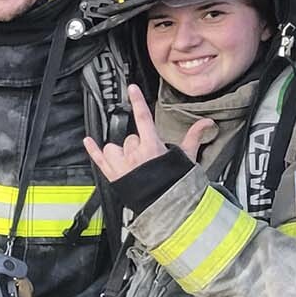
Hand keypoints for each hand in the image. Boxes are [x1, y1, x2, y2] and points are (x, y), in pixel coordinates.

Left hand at [83, 85, 214, 183]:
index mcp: (152, 148)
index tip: (131, 89)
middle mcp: (134, 155)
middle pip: (129, 138)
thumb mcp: (186, 158)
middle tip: (147, 159)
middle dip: (137, 145)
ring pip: (113, 148)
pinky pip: (98, 160)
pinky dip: (92, 150)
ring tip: (131, 163)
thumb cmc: (176, 184)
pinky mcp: (112, 176)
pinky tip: (88, 141)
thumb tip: (207, 122)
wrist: (166, 207)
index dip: (137, 102)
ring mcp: (121, 166)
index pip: (143, 119)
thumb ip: (194, 136)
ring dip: (120, 152)